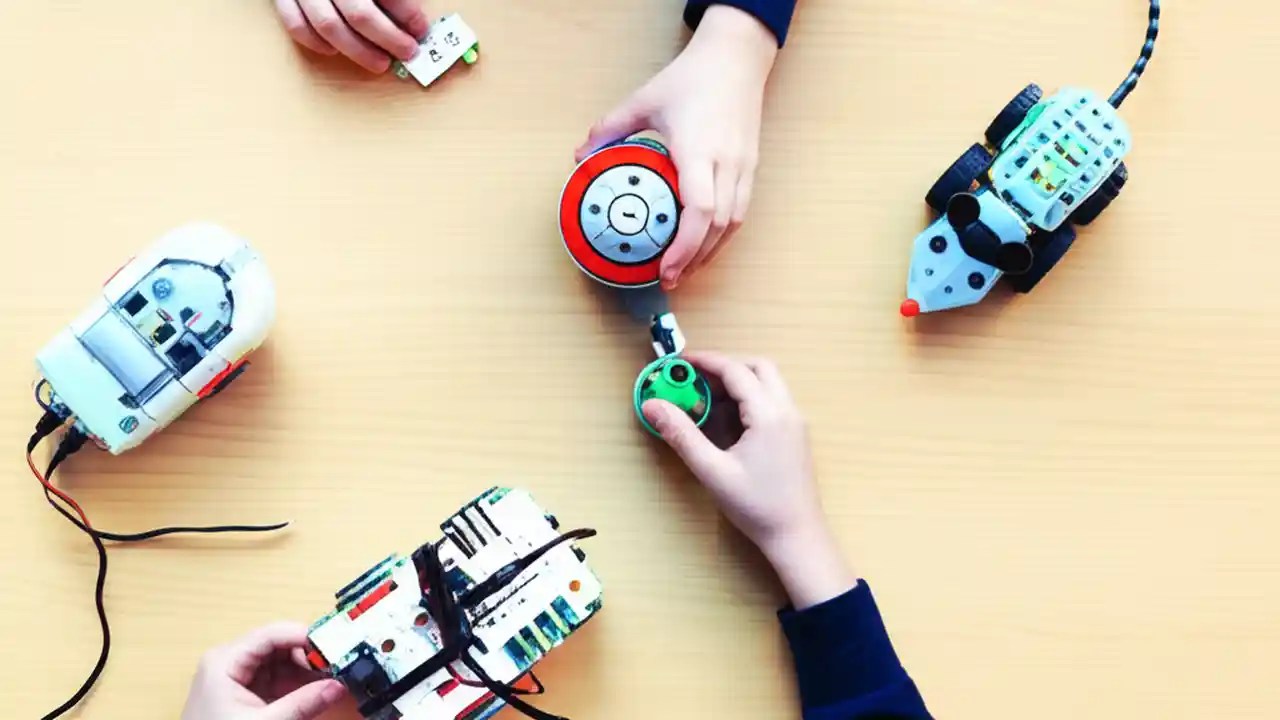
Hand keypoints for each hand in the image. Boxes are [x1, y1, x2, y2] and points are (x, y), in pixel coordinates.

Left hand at [181, 622, 346, 719]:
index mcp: (225, 661)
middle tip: (338, 666)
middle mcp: (229, 661)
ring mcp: (236, 676)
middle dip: (308, 655)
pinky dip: (296, 683)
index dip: (305, 637)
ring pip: (280, 661)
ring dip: (305, 670)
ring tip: (331, 679)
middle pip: (277, 645)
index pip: (271, 634)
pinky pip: (275, 678)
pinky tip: (315, 690)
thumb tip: (338, 686)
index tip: (334, 646)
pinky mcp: (244, 692)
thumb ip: (303, 704)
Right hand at [274, 0, 427, 73]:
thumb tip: (411, 14)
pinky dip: (315, 42)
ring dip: (358, 51)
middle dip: (389, 38)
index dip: (407, 14)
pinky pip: (295, 24)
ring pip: (329, 26)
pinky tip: (334, 51)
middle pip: (360, 14)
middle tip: (408, 52)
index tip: (420, 29)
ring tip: (380, 63)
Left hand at [576, 6, 778, 289]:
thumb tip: (580, 156)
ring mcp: (743, 168)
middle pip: (717, 227)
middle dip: (693, 260)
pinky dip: (721, 236)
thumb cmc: (692, 78)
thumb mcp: (644, 99)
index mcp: (699, 149)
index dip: (684, 245)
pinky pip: (739, 212)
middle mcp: (727, 164)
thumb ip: (610, 128)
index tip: (665, 267)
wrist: (736, 59)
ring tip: (684, 271)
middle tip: (668, 280)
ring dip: (709, 253)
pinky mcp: (751, 168)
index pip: (701, 209)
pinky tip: (703, 246)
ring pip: (732, 225)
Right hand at [642, 352, 853, 608]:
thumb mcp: (712, 471)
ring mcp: (796, 421)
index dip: (705, 361)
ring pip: (768, 381)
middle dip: (725, 365)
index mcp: (769, 415)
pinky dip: (749, 396)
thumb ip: (682, 434)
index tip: (678, 364)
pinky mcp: (796, 434)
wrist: (797, 535)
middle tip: (695, 379)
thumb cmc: (756, 507)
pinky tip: (728, 420)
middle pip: (758, 366)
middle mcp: (787, 410)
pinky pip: (773, 400)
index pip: (735, 371)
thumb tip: (652, 406)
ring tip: (707, 400)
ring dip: (738, 381)